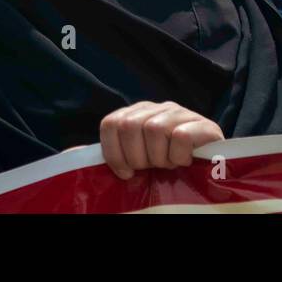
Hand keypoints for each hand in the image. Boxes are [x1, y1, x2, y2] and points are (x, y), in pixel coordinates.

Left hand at [99, 101, 223, 179]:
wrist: (213, 168)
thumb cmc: (168, 165)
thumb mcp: (136, 159)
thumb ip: (108, 153)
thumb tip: (69, 154)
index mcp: (136, 114)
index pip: (111, 123)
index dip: (114, 152)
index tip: (126, 173)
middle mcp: (156, 108)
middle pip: (130, 125)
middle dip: (138, 157)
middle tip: (151, 169)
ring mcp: (180, 113)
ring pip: (154, 129)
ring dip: (160, 157)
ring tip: (169, 165)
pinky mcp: (203, 124)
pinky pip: (179, 136)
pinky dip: (177, 156)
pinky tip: (184, 162)